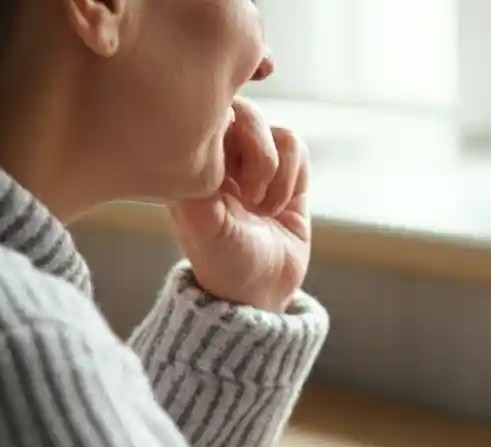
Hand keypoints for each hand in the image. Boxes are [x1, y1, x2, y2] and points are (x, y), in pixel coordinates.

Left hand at [168, 98, 310, 311]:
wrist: (260, 291)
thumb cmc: (222, 262)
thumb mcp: (202, 225)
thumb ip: (200, 176)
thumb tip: (210, 130)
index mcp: (192, 159)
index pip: (208, 111)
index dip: (225, 128)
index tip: (227, 171)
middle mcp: (222, 154)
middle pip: (246, 113)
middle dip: (257, 155)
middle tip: (249, 194)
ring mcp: (257, 162)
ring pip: (277, 132)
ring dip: (277, 175)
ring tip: (263, 208)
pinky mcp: (289, 174)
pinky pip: (298, 148)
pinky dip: (294, 179)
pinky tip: (280, 207)